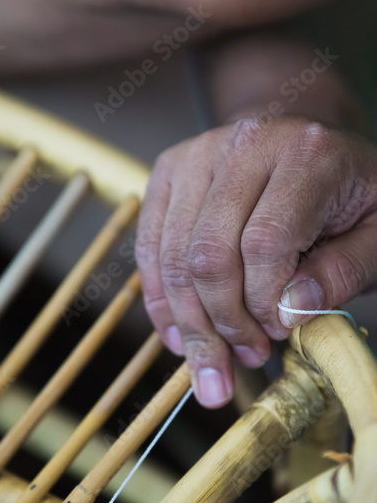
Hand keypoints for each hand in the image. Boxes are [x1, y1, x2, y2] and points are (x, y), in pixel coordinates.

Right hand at [135, 115, 376, 406]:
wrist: (313, 144)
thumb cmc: (349, 195)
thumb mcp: (375, 235)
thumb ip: (343, 271)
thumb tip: (291, 310)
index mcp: (306, 153)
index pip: (263, 243)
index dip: (264, 302)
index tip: (280, 331)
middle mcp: (245, 144)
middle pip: (209, 254)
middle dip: (223, 321)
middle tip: (247, 356)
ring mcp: (199, 154)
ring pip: (172, 258)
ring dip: (191, 322)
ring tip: (216, 358)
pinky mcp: (169, 171)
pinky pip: (149, 248)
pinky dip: (161, 301)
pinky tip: (179, 335)